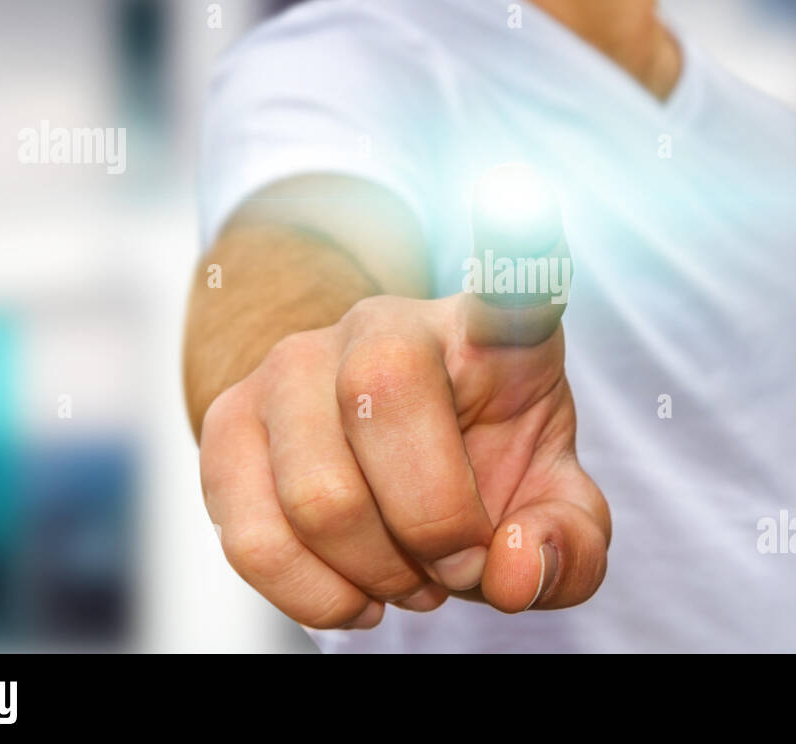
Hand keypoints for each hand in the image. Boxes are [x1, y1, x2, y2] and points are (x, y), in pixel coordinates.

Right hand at [199, 286, 609, 629]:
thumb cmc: (480, 470)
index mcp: (488, 334)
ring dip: (378, 573)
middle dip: (438, 527)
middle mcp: (384, 325)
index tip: (523, 200)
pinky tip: (354, 594)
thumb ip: (567, 546)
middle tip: (462, 562)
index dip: (515, 247)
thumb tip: (510, 570)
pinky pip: (253, 537)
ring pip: (319, 495)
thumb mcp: (550, 506)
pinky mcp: (228, 422)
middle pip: (386, 404)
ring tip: (410, 577)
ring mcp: (294, 363)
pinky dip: (316, 595)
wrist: (380, 464)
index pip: (508, 282)